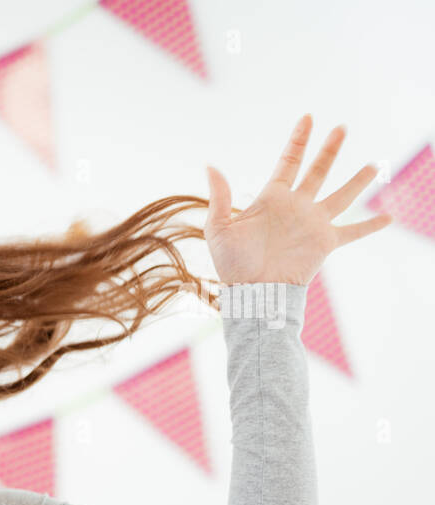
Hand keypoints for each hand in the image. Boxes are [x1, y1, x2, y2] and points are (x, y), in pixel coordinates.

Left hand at [203, 115, 392, 286]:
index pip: (289, 162)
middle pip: (318, 171)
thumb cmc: (232, 263)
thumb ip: (220, 197)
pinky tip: (389, 218)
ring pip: (342, 195)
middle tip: (342, 128)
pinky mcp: (325, 242)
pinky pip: (353, 232)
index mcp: (272, 199)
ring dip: (359, 180)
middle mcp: (296, 206)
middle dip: (330, 150)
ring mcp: (313, 223)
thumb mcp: (219, 227)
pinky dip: (370, 226)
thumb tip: (211, 166)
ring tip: (376, 164)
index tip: (308, 118)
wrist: (252, 291)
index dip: (298, 141)